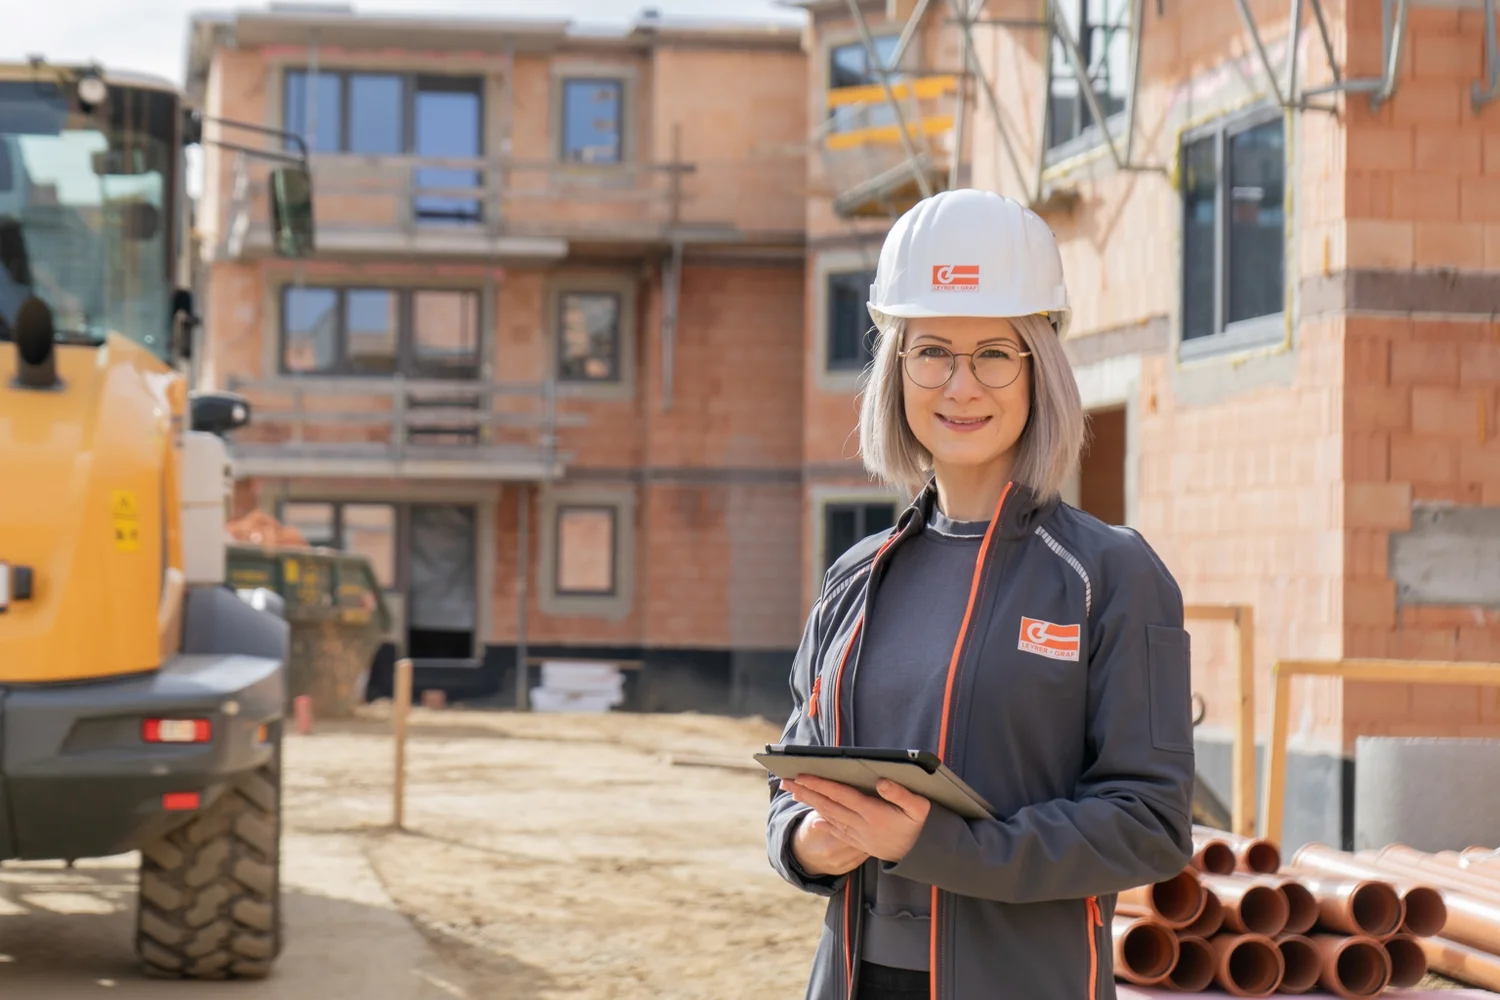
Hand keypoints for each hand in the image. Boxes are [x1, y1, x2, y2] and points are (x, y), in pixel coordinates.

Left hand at [781, 776, 930, 863]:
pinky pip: (838, 831)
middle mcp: (861, 825)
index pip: (841, 795)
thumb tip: (882, 781)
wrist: (921, 856)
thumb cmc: (920, 826)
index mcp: (872, 813)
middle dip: (807, 792)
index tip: (803, 775)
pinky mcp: (860, 842)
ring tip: (795, 790)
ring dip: (811, 803)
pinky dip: (825, 822)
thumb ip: (901, 794)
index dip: (821, 784)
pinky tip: (815, 817)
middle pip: (828, 805)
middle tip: (786, 781)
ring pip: (830, 817)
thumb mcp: (919, 807)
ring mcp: (858, 835)